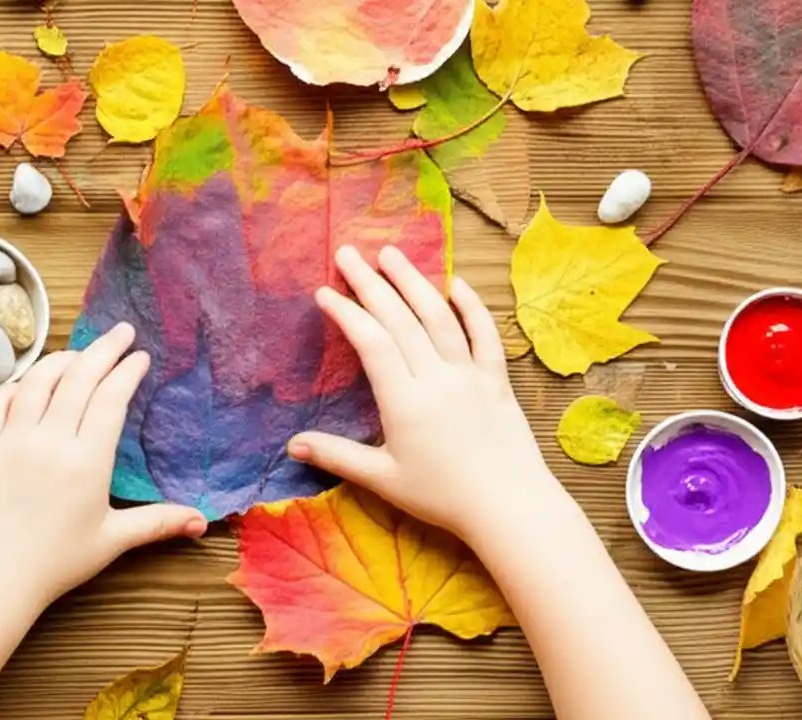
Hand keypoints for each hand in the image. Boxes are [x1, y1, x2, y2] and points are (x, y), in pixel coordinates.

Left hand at [0, 323, 206, 613]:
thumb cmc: (54, 564)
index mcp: (87, 460)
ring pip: (38, 381)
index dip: (127, 372)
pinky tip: (29, 382)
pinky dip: (17, 384)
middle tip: (121, 331)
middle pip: (79, 378)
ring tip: (79, 353)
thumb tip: (201, 521)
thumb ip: (157, 523)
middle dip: (104, 349)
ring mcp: (11, 439)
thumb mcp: (111, 541)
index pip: (110, 398)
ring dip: (62, 360)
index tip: (140, 357)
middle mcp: (50, 440)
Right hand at [288, 246, 557, 543]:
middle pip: (400, 320)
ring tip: (391, 254)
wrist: (509, 507)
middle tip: (348, 252)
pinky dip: (471, 306)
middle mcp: (436, 378)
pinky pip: (484, 335)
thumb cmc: (442, 497)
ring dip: (413, 282)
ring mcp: (470, 375)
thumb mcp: (384, 479)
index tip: (325, 292)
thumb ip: (338, 456)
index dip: (346, 313)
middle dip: (370, 283)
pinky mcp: (497, 380)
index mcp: (404, 402)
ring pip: (438, 317)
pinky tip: (456, 283)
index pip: (371, 343)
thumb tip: (292, 445)